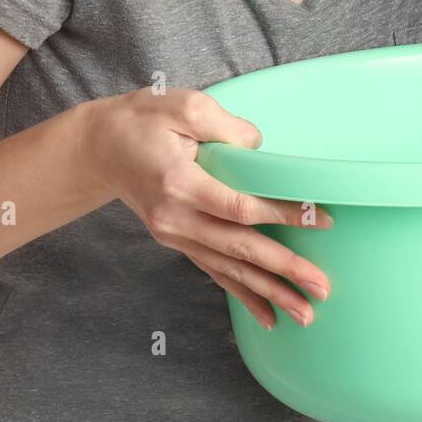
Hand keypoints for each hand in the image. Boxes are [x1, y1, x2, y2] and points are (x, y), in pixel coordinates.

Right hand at [83, 87, 332, 329]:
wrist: (99, 147)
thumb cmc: (142, 120)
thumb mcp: (185, 105)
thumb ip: (227, 128)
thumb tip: (262, 151)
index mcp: (179, 183)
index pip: (240, 207)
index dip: (282, 216)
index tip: (320, 220)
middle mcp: (175, 217)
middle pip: (239, 248)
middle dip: (284, 270)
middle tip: (322, 288)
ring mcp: (174, 234)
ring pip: (229, 269)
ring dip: (269, 293)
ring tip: (305, 313)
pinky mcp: (177, 241)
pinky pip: (214, 271)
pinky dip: (242, 294)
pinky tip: (268, 316)